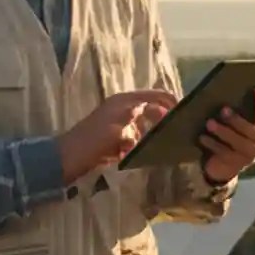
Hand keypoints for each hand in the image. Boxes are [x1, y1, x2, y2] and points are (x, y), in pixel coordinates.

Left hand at [57, 90, 175, 183]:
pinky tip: (148, 152)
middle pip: (151, 107)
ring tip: (167, 142)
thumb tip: (163, 119)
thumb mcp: (121, 132)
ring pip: (144, 123)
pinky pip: (136, 136)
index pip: (155, 95)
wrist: (68, 158)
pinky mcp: (115, 137)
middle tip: (179, 131)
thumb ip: (142, 124)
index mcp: (125, 101)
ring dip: (154, 132)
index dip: (171, 102)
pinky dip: (142, 142)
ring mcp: (118, 122)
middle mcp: (123, 107)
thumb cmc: (94, 143)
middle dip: (164, 117)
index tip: (186, 114)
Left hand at [199, 87, 254, 183]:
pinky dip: (214, 144)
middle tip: (224, 109)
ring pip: (239, 143)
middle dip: (238, 120)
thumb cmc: (225, 140)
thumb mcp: (228, 127)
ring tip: (209, 123)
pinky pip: (225, 154)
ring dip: (224, 132)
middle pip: (252, 132)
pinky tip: (203, 137)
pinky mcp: (235, 166)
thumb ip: (227, 115)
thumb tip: (204, 95)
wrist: (220, 169)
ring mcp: (248, 157)